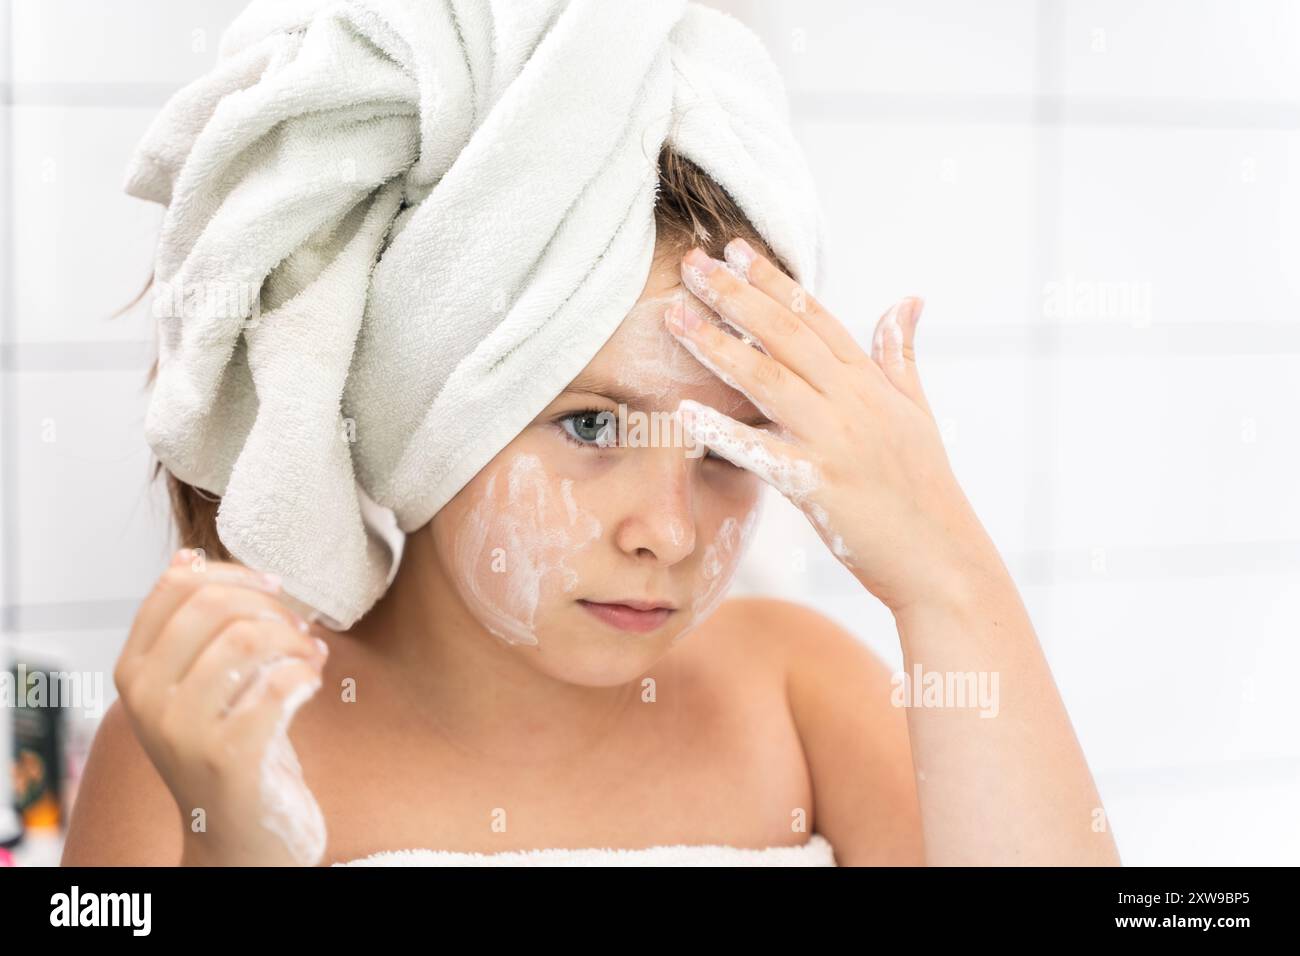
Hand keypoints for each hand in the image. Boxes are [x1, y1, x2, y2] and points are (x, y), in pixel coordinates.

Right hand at [113, 550, 329, 865]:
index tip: (272, 588)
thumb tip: (188, 557)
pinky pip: (279, 685)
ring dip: (295, 639)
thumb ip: (192, 628)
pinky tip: (314, 680)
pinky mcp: (229, 758)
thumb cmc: (229, 748)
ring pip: (248, 639)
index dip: (234, 573)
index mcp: (134, 671)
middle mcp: (148, 700)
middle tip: (300, 627)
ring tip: (310, 654)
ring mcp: (183, 731)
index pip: (175, 586)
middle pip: (214, 605)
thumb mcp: (197, 685)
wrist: (242, 836)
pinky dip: (309, 673)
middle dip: (272, 605)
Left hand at [665, 240, 1001, 613]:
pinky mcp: (819, 486)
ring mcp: (835, 441)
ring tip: (675, 316)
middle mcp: (852, 402)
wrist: (942, 558)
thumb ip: (900, 354)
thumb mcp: (917, 412)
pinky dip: (723, 431)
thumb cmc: (924, 488)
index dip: (774, 281)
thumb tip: (908, 299)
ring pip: (767, 381)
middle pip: (785, 335)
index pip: (816, 317)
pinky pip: (762, 452)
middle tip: (693, 263)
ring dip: (716, 345)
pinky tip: (683, 412)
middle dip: (735, 296)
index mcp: (870, 382)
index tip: (737, 249)